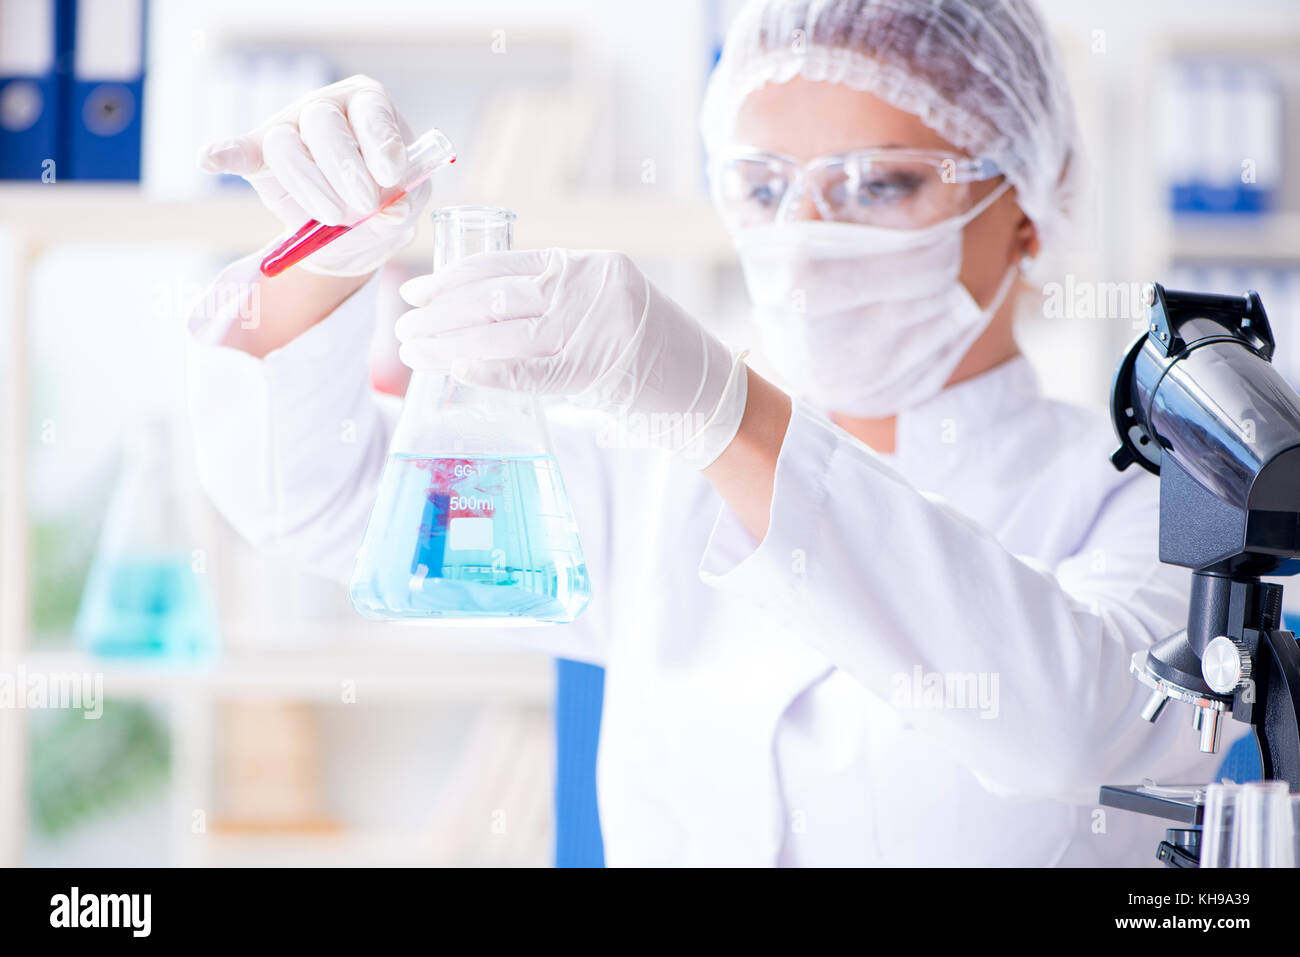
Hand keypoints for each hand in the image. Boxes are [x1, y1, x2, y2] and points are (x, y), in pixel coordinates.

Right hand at [198, 75, 431, 276]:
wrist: (357, 230)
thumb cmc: (384, 201)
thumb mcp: (402, 207)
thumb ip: (399, 208)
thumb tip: (393, 210)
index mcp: (368, 107)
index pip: (370, 111)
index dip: (380, 141)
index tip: (391, 173)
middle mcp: (326, 109)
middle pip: (323, 124)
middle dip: (345, 168)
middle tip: (365, 204)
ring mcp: (290, 129)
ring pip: (285, 145)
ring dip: (310, 185)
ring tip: (336, 216)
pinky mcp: (261, 157)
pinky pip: (241, 152)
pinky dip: (225, 156)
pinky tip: (210, 160)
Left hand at [396, 249, 748, 465]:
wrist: (705, 392)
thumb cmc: (646, 357)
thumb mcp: (600, 313)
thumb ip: (551, 307)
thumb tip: (475, 319)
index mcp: (588, 266)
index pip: (507, 265)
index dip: (454, 278)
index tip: (415, 290)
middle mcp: (592, 288)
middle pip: (499, 298)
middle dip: (442, 315)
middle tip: (402, 327)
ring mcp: (599, 326)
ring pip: (507, 333)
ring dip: (452, 345)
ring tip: (413, 352)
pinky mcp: (601, 368)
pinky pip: (533, 371)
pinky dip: (491, 373)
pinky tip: (456, 374)